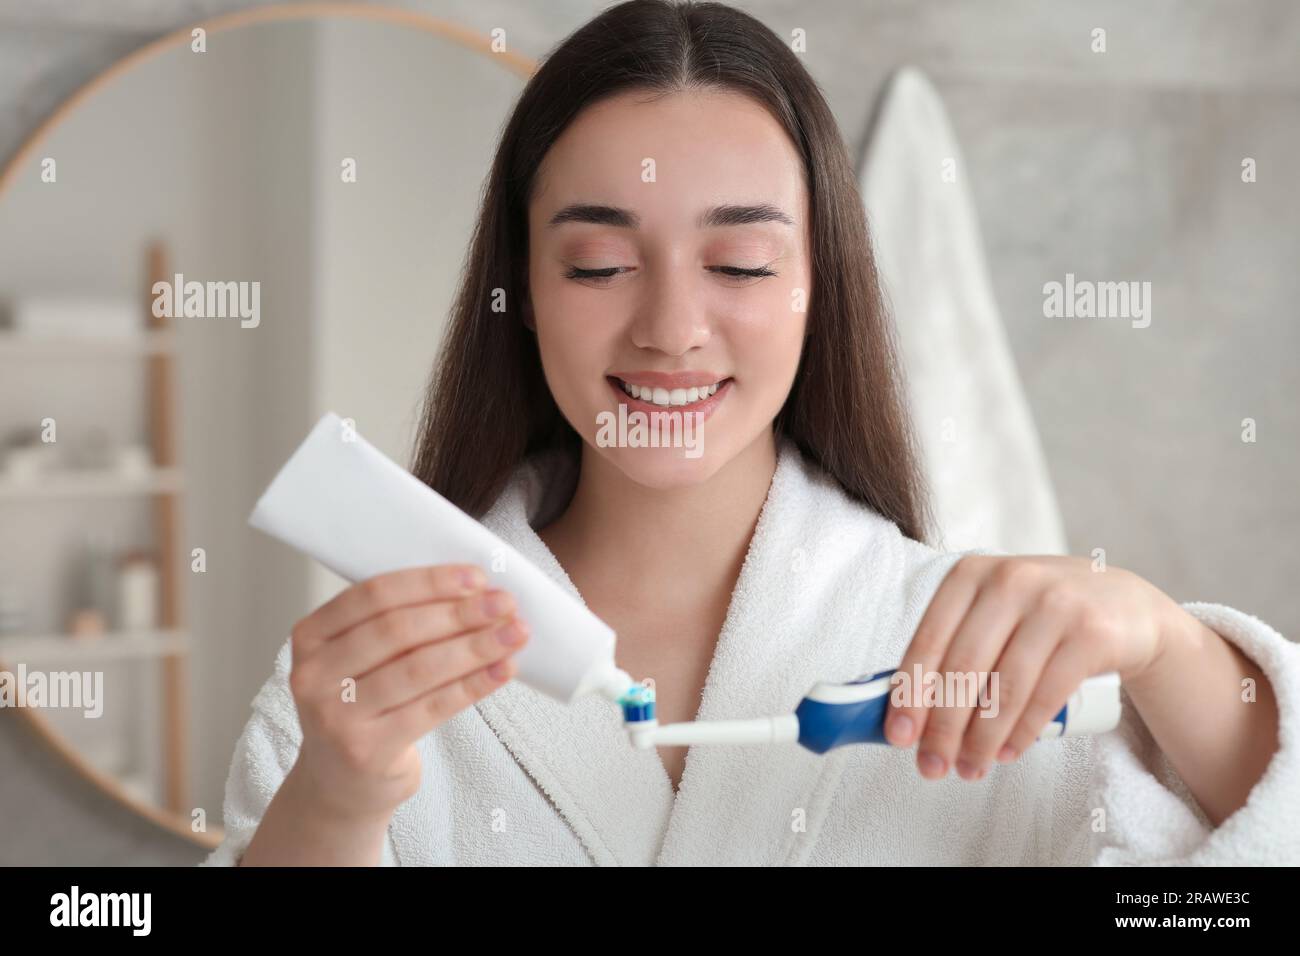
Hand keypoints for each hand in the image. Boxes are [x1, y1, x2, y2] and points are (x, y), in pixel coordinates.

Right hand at [287, 564, 528, 822]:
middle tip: (504, 603)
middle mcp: (313, 675)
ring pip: (419, 668)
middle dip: (460, 612)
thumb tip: (474, 591)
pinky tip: (503, 669)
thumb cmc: (363, 706)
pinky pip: (433, 707)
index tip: (476, 577)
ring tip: (514, 633)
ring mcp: (336, 716)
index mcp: (310, 636)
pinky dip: (474, 684)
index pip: (374, 596)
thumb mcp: (360, 658)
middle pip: (398, 630)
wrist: (341, 782)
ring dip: (475, 646)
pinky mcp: (367, 750)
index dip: (430, 582)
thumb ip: (398, 624)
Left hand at [884, 554, 1178, 780]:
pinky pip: (1046, 696)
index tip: (898, 735)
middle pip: (963, 667)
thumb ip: (953, 647)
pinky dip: (1021, 732)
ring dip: (981, 739)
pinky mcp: (1092, 633)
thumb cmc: (1040, 615)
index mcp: (971, 573)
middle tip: (932, 766)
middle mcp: (1010, 579)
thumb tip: (907, 713)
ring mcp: (1054, 603)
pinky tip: (1006, 753)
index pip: (929, 638)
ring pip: (1004, 687)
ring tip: (969, 768)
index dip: (910, 692)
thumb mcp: (992, 612)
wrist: (1126, 605)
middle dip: (942, 727)